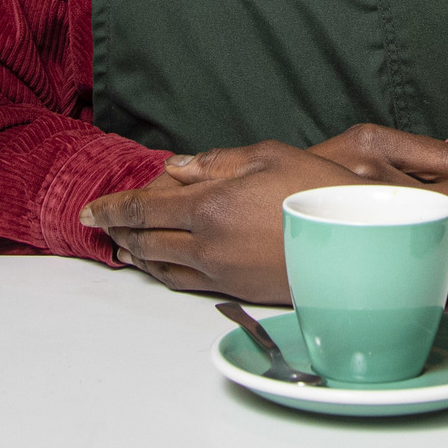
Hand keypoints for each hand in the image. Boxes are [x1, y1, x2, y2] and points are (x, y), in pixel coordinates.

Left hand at [79, 125, 447, 300]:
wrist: (357, 245)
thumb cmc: (318, 193)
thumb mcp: (268, 157)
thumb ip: (216, 163)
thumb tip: (177, 168)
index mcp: (210, 207)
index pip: (143, 209)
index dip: (112, 209)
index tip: (90, 209)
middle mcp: (207, 245)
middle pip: (145, 242)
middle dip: (118, 232)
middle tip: (100, 224)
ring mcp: (222, 273)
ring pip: (163, 267)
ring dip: (137, 255)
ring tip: (123, 246)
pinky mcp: (239, 290)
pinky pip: (188, 283)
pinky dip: (164, 273)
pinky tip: (162, 266)